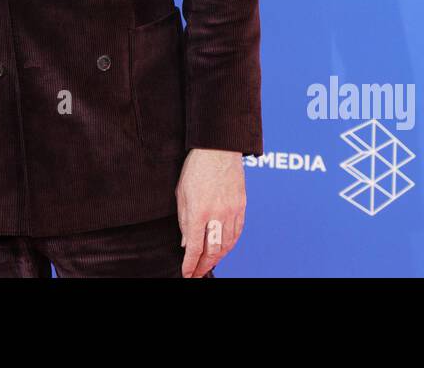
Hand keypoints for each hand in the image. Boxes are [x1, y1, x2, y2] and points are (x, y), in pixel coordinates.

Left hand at [176, 148, 245, 277]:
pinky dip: (230, 245)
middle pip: (213, 251)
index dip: (190, 264)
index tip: (186, 274)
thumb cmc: (196, 168)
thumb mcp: (182, 194)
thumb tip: (186, 243)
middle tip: (197, 274)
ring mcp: (232, 211)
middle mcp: (217, 214)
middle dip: (204, 266)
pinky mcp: (242, 206)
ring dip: (218, 258)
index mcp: (199, 211)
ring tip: (209, 264)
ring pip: (228, 245)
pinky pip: (238, 232)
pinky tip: (224, 249)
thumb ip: (183, 220)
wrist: (218, 149)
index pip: (194, 247)